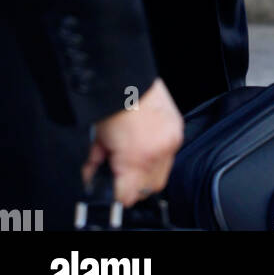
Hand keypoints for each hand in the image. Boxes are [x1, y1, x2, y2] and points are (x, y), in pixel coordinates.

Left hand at [82, 76, 183, 206]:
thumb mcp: (97, 141)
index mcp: (136, 158)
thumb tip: (94, 177)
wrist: (128, 78)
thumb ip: (98, 165)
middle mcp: (158, 152)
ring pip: (162, 173)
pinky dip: (158, 151)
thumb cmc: (112, 104)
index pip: (128, 196)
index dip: (117, 192)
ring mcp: (170, 140)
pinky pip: (169, 153)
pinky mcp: (177, 129)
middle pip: (149, 188)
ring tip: (133, 152)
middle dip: (134, 183)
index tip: (112, 187)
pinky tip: (145, 140)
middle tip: (121, 171)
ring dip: (148, 168)